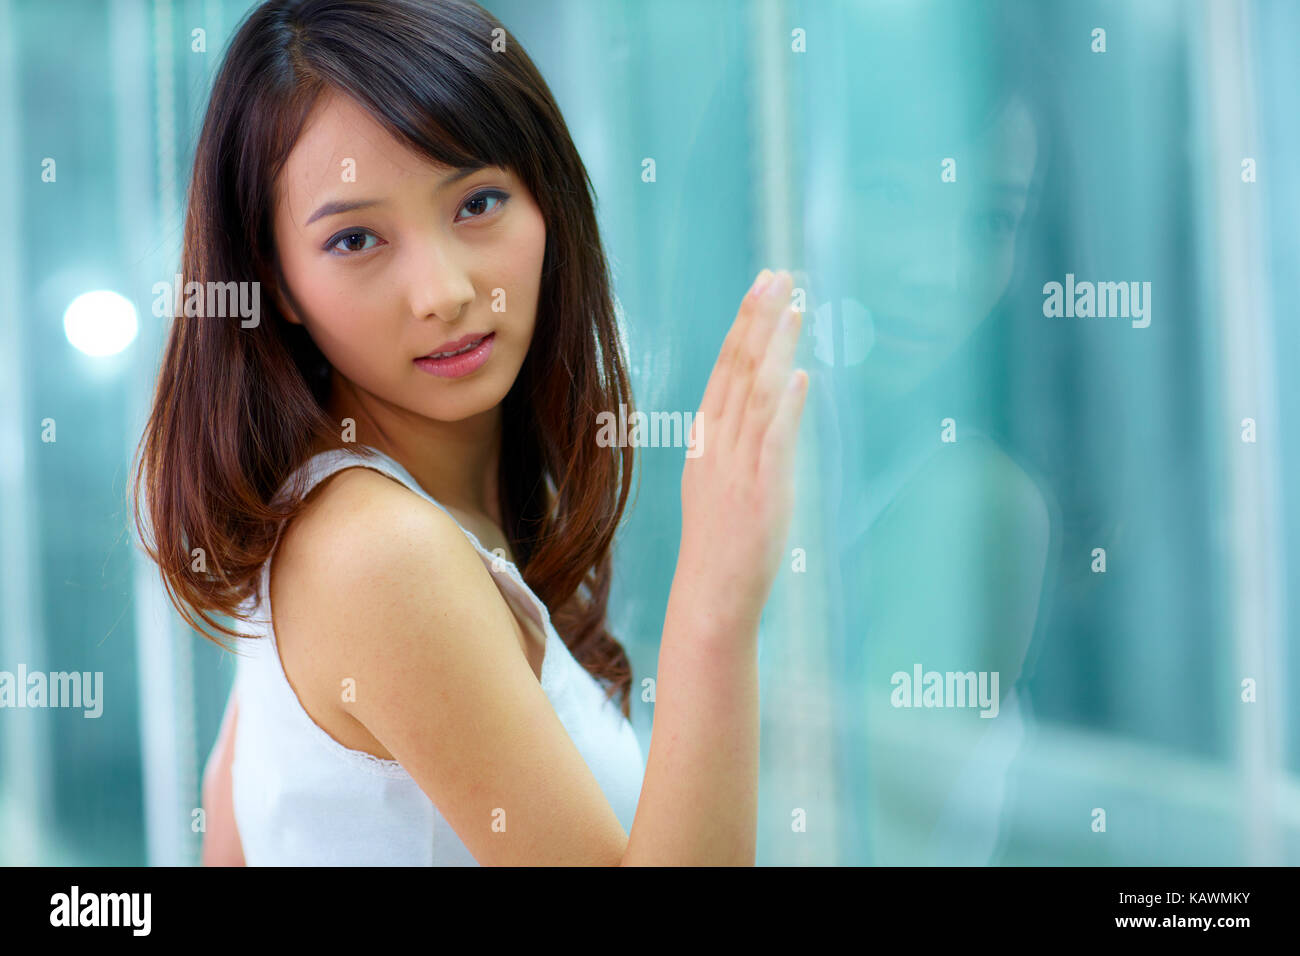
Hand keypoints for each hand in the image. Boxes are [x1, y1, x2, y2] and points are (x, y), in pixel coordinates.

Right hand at [675, 269, 807, 631]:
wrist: (711, 596)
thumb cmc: (721, 544)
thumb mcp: (719, 482)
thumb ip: (740, 440)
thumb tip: (775, 396)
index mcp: (705, 441)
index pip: (724, 371)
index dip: (743, 327)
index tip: (760, 289)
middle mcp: (717, 446)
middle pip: (737, 370)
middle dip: (757, 320)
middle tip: (776, 276)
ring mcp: (737, 467)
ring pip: (755, 394)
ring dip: (774, 348)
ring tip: (793, 308)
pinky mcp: (760, 491)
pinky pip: (772, 440)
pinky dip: (785, 406)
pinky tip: (798, 375)